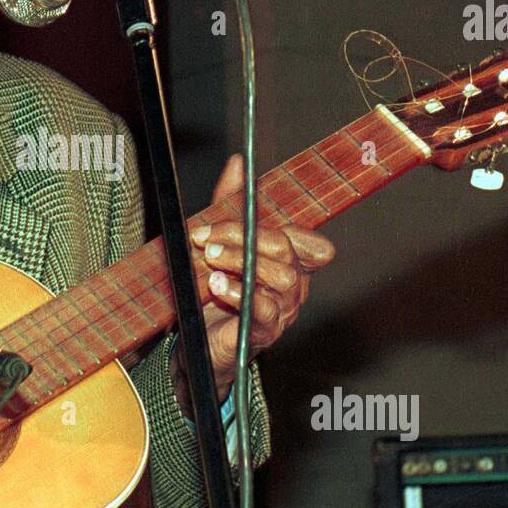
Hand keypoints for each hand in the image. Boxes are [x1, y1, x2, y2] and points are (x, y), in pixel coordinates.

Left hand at [172, 154, 335, 415]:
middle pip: (286, 250)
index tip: (236, 213)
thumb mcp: (219, 240)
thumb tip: (237, 164)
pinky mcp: (261, 333)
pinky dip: (238, 292)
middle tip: (206, 236)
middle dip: (243, 236)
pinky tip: (215, 283)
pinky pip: (263, 310)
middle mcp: (294, 288)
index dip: (278, 224)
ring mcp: (282, 313)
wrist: (198, 344)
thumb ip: (230, 204)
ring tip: (209, 257)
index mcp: (291, 264)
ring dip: (241, 260)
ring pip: (281, 278)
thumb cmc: (214, 292)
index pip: (309, 241)